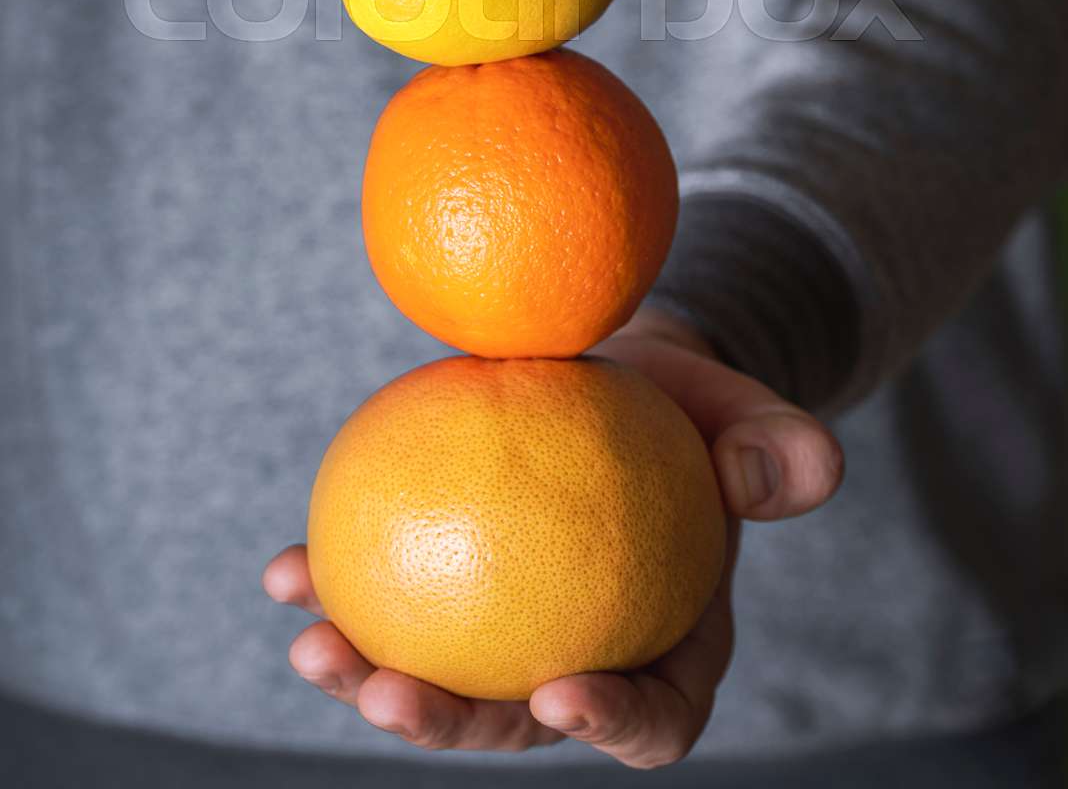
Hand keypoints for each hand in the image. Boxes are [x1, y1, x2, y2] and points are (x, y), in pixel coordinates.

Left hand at [263, 306, 842, 768]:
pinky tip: (282, 565)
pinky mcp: (444, 587)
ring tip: (309, 635)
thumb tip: (810, 467)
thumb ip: (776, 446)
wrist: (620, 378)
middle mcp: (577, 658)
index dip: (610, 727)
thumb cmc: (694, 408)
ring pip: (434, 676)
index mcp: (668, 648)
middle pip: (512, 723)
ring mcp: (502, 632)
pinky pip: (386, 597)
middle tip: (387, 693)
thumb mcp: (744, 414)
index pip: (652, 717)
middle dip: (444, 728)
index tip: (556, 692)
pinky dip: (332, 588)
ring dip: (364, 675)